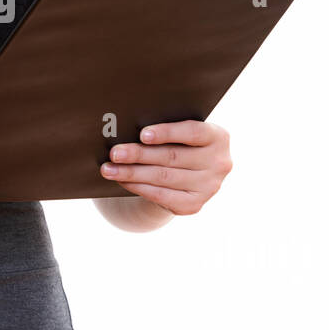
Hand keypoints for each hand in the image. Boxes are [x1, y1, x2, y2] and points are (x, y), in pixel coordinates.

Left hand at [99, 119, 232, 215]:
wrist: (188, 173)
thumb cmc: (179, 143)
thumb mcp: (182, 133)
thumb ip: (167, 128)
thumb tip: (129, 125)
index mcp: (218, 137)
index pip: (192, 133)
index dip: (167, 133)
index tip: (142, 134)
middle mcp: (219, 163)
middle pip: (172, 157)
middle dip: (139, 155)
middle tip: (115, 153)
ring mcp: (209, 187)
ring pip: (163, 177)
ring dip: (132, 173)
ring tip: (109, 169)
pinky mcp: (194, 205)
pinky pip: (161, 195)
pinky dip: (138, 187)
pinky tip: (122, 181)